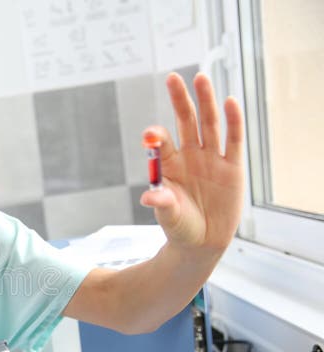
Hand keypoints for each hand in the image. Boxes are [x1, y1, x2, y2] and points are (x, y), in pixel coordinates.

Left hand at [141, 72, 243, 254]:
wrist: (202, 242)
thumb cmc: (179, 226)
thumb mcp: (168, 216)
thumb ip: (162, 203)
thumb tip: (149, 195)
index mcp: (169, 165)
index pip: (162, 143)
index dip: (157, 136)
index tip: (151, 134)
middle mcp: (189, 156)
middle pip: (186, 122)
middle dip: (180, 100)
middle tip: (173, 78)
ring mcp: (211, 159)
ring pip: (209, 124)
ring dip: (205, 102)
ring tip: (201, 78)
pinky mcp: (232, 167)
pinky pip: (233, 140)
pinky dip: (233, 121)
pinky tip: (229, 102)